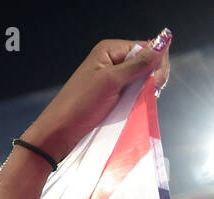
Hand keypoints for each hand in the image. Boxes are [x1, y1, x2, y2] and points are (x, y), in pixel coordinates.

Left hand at [22, 30, 171, 163]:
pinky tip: (136, 105)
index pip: (147, 47)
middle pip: (147, 63)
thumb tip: (163, 41)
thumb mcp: (110, 81)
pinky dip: (139, 98)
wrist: (58, 133)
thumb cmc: (79, 105)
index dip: (156, 63)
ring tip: (140, 101)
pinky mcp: (112, 96)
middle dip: (153, 77)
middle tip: (150, 93)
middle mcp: (112, 61)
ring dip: (146, 89)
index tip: (156, 82)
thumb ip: (137, 64)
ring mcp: (113, 79)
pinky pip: (134, 92)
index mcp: (110, 50)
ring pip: (143, 79)